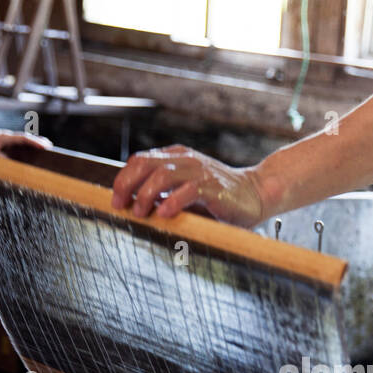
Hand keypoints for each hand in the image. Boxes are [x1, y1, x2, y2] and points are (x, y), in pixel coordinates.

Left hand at [0, 125, 52, 155]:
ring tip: (43, 149)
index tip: (46, 146)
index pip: (24, 138)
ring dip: (32, 144)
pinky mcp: (2, 143)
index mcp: (6, 138)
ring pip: (22, 141)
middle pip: (26, 138)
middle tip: (49, 146)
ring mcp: (5, 139)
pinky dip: (25, 147)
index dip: (35, 142)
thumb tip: (13, 168)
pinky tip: (28, 153)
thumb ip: (1, 160)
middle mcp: (7, 137)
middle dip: (38, 142)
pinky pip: (17, 145)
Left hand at [112, 145, 265, 226]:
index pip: (140, 160)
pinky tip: (164, 214)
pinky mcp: (213, 187)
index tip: (116, 201)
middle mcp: (186, 160)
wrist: (256, 194)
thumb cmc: (218, 198)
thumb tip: (133, 208)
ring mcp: (200, 171)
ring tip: (140, 213)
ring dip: (145, 195)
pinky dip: (172, 202)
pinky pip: (188, 191)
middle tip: (121, 206)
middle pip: (145, 164)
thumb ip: (164, 194)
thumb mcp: (186, 191)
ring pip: (162, 175)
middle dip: (127, 185)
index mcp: (176, 157)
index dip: (123, 179)